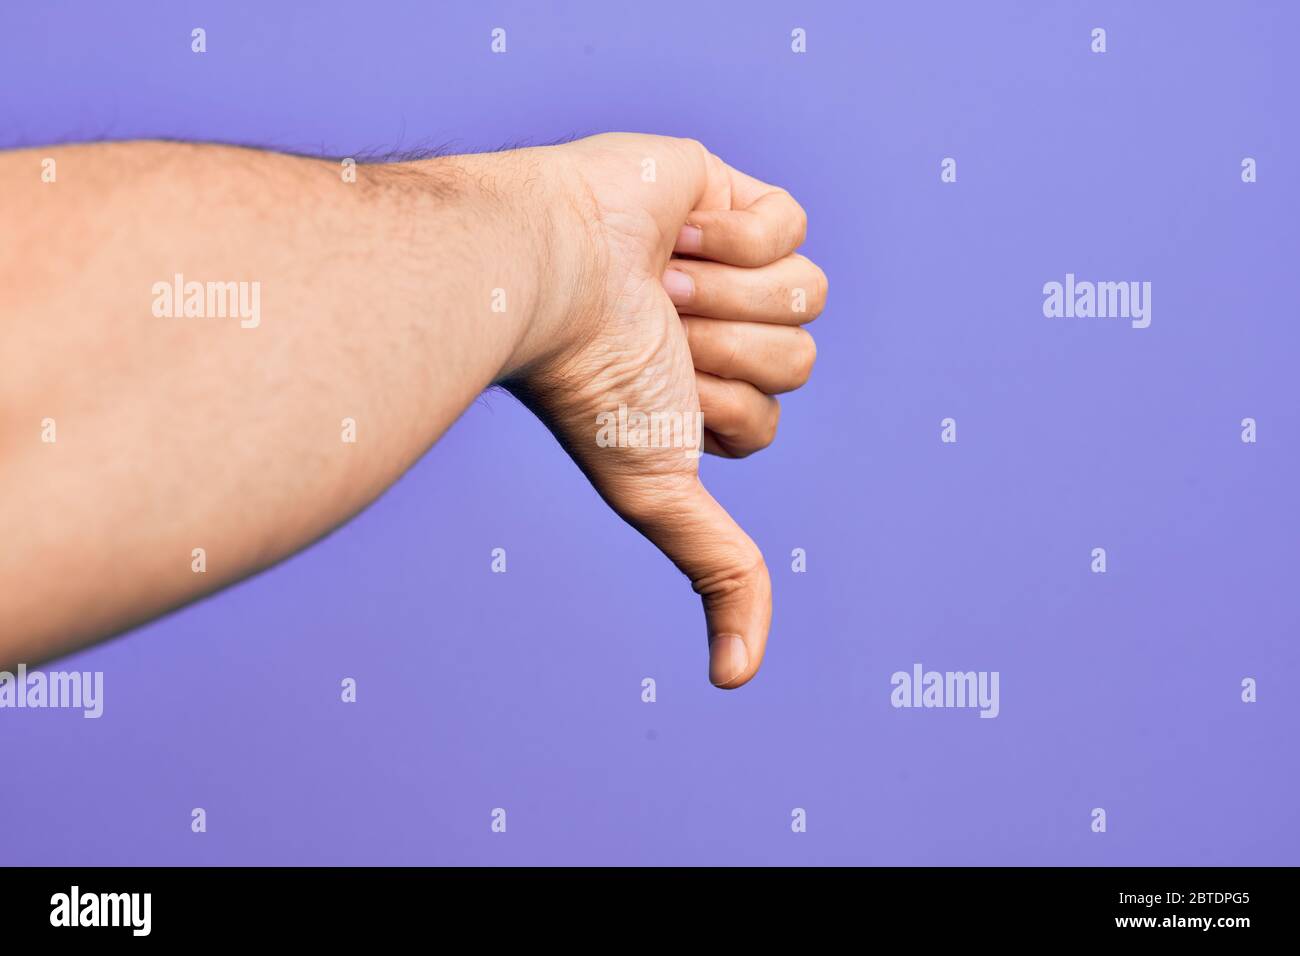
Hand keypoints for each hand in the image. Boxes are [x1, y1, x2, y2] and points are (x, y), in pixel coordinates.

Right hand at [499, 134, 825, 687]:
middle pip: (799, 363)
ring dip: (724, 294)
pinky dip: (732, 232)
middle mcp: (724, 334)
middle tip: (652, 329)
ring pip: (809, 294)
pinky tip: (672, 230)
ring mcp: (734, 263)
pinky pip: (792, 223)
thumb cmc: (588, 382)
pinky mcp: (736, 195)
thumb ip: (716, 570)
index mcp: (705, 397)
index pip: (771, 420)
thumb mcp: (657, 491)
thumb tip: (738, 679)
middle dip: (722, 350)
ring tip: (655, 277)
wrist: (543, 268)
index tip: (652, 391)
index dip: (718, 407)